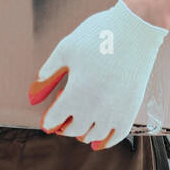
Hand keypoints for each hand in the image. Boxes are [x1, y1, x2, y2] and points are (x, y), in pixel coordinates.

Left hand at [27, 0, 167, 149]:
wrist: (136, 29)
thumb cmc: (99, 35)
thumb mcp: (66, 49)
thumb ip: (48, 73)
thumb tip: (34, 94)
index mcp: (75, 94)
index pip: (55, 120)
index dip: (49, 120)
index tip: (48, 120)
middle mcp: (94, 108)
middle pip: (74, 130)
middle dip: (65, 127)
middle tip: (63, 121)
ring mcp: (114, 111)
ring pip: (94, 135)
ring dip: (84, 133)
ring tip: (81, 125)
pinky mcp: (131, 109)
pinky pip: (117, 135)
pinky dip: (107, 140)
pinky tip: (100, 138)